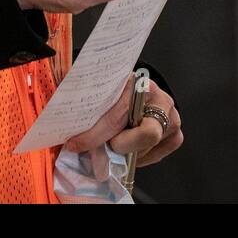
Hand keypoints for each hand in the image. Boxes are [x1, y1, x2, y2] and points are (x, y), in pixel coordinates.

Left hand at [61, 71, 182, 168]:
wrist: (138, 89)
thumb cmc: (116, 89)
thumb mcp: (101, 88)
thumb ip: (87, 100)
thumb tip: (61, 121)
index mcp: (139, 82)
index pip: (117, 114)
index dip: (94, 134)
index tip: (75, 144)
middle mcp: (161, 99)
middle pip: (145, 134)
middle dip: (122, 144)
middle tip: (107, 144)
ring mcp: (172, 117)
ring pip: (148, 147)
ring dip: (128, 150)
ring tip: (116, 142)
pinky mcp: (175, 134)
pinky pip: (157, 154)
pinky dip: (141, 155)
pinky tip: (130, 147)